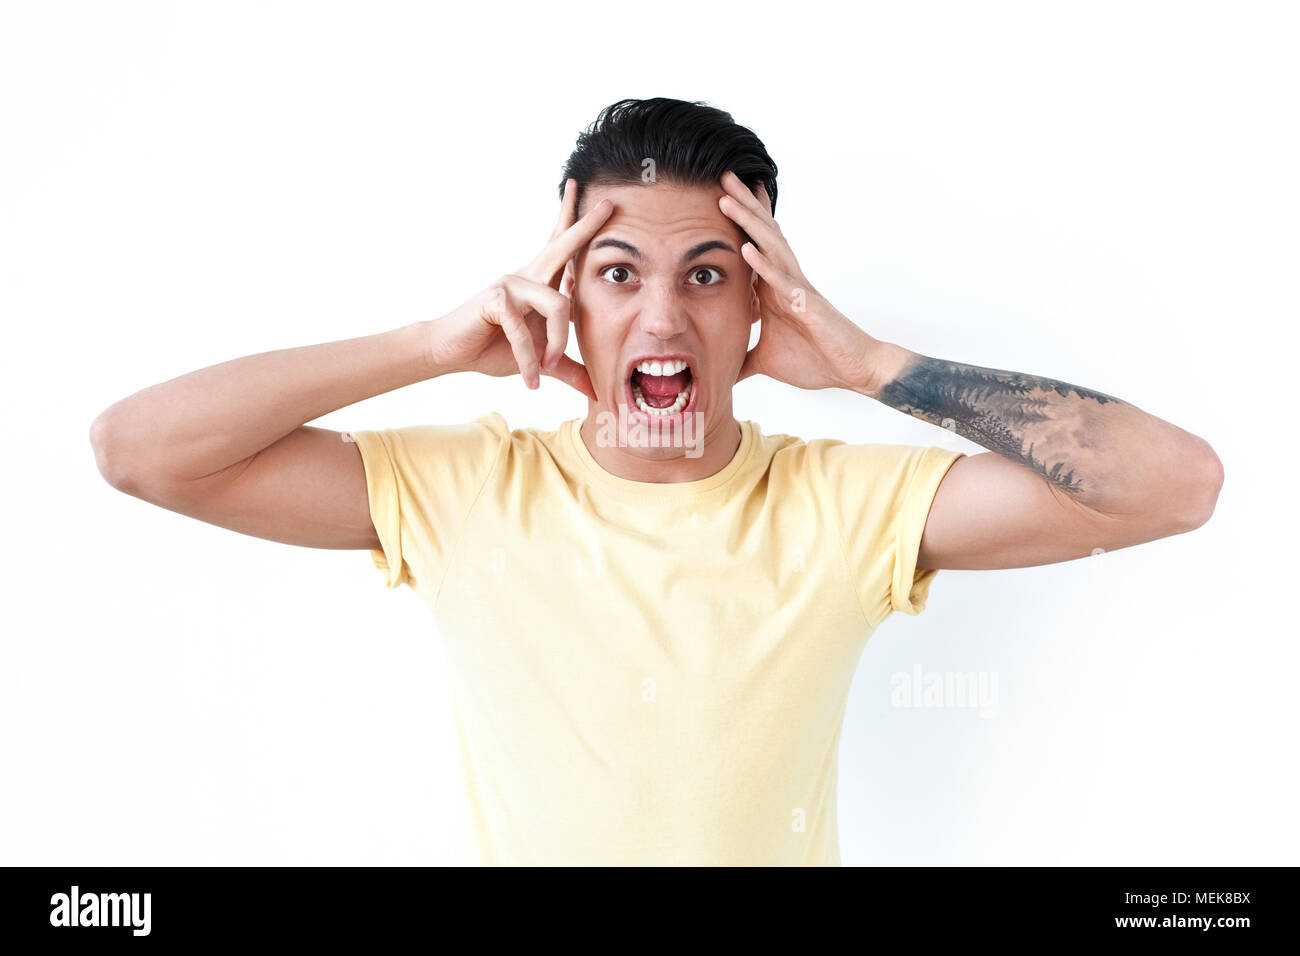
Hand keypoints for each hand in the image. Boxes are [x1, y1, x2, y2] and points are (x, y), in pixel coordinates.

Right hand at [428, 179, 612, 397]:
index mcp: (540, 283)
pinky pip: (525, 331)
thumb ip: (569, 371)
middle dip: (588, 225)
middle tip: (612, 203)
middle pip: (564, 246)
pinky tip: (529, 380)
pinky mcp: (497, 299)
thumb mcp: (541, 361)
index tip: (602, 202)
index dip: (579, 222)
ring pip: (558, 306)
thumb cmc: (493, 348)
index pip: (564, 249)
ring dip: (557, 345)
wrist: (451, 353)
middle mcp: (528, 276)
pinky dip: (529, 359)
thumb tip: (596, 391)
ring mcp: (512, 283)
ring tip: (546, 370)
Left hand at [717, 170, 883, 391]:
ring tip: (727, 198)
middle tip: (722, 175)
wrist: (851, 370)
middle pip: (760, 235)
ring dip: (749, 223)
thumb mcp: (765, 362)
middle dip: (742, 205)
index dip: (739, 221)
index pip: (752, 247)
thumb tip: (719, 370)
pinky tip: (746, 248)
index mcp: (773, 289)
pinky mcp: (806, 306)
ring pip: (770, 247)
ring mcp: (797, 289)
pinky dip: (763, 265)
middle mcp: (785, 280)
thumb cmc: (815, 361)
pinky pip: (782, 282)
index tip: (720, 194)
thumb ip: (741, 361)